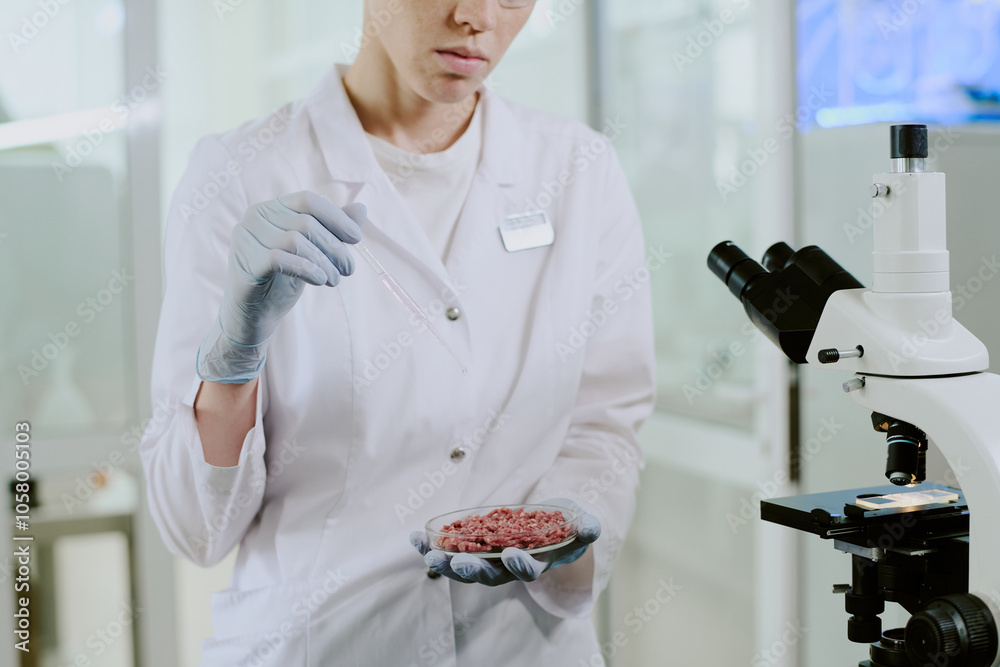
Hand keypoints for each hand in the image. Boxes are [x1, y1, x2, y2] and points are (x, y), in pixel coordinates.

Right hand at [197, 192, 365, 382]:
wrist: (254, 316)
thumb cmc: (283, 280)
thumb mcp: (313, 253)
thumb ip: (332, 231)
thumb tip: (361, 209)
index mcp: (271, 208)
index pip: (308, 200)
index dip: (336, 218)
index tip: (356, 238)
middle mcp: (253, 218)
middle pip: (305, 223)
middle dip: (334, 247)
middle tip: (348, 269)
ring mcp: (244, 239)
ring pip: (295, 241)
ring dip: (324, 262)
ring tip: (334, 280)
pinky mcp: (244, 264)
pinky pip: (279, 259)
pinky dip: (306, 269)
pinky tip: (319, 281)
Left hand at [410, 498, 599, 586]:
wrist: (548, 527)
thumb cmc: (565, 527)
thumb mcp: (580, 527)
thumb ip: (586, 528)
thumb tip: (593, 526)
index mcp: (536, 564)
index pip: (527, 571)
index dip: (520, 564)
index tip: (512, 554)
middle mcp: (509, 569)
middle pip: (488, 575)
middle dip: (472, 569)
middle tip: (456, 561)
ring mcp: (488, 561)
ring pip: (464, 567)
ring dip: (445, 562)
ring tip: (428, 553)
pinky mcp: (471, 549)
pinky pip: (448, 551)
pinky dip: (431, 545)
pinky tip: (415, 537)